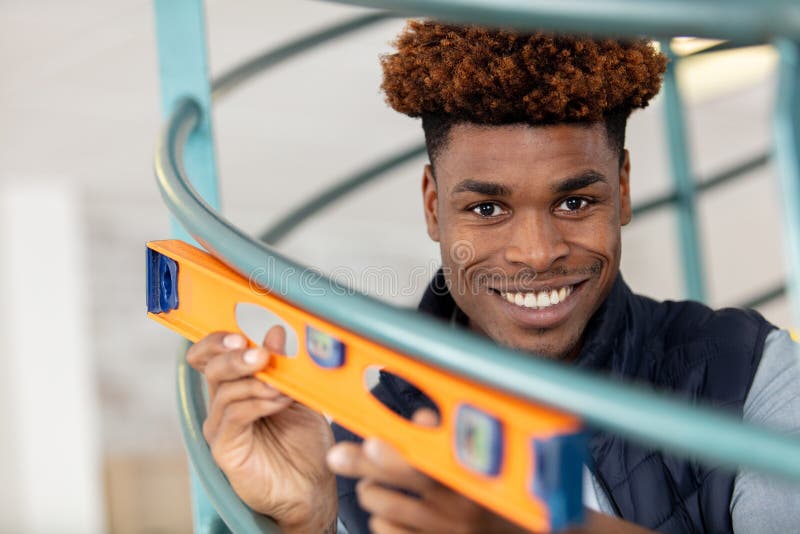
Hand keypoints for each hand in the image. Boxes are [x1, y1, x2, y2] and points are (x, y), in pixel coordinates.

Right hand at [186, 327, 336, 532]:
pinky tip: (279, 401)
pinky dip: (258, 403)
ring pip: (225, 390)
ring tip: (284, 387)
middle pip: (213, 367)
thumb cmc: (303, 442)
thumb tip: (275, 332)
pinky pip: (235, 415)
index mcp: (237, 386)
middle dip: (236, 356)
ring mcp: (220, 426)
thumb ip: (285, 367)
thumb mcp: (299, 396)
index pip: (211, 356)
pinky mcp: (224, 447)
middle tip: (262, 355)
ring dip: (258, 382)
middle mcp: (223, 404)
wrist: (312, 487)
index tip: (240, 334)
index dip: (218, 341)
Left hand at [326, 408, 525, 533]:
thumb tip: (422, 417)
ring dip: (371, 493)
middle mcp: (455, 510)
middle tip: (340, 456)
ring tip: (376, 485)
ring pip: (381, 510)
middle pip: (393, 487)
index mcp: (467, 479)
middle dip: (362, 467)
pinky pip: (384, 532)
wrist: (508, 530)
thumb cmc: (488, 490)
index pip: (426, 465)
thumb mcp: (476, 461)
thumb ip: (447, 438)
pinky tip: (391, 513)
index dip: (397, 456)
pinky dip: (380, 520)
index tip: (373, 444)